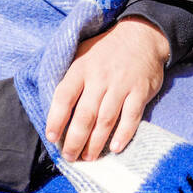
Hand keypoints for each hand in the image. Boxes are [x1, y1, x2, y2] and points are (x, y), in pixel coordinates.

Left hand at [44, 16, 169, 161]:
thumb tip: (53, 111)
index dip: (56, 119)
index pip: (64, 97)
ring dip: (96, 143)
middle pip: (85, 115)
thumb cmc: (104, 52)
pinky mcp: (140, 91)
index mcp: (80, 69)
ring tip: (88, 157)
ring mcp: (121, 85)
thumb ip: (69, 80)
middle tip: (69, 156)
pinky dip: (123, 134)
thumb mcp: (80, 56)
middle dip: (75, 140)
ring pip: (106, 120)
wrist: (141, 35)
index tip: (51, 137)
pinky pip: (131, 117)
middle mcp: (100, 78)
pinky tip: (115, 148)